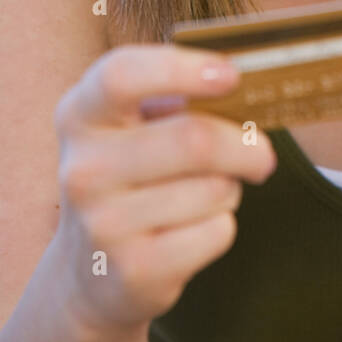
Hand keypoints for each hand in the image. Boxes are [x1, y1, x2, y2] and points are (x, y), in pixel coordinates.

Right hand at [52, 44, 275, 335]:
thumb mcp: (134, 127)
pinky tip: (192, 231)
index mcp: (80, 116)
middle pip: (193, 139)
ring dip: (230, 187)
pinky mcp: (135, 272)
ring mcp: (104, 225)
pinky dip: (222, 225)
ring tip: (204, 194)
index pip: (120, 77)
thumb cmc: (133, 175)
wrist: (89, 271)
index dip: (180, 69)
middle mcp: (83, 170)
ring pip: (215, 188)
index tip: (231, 75)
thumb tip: (249, 85)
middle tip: (262, 151)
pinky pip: (218, 231)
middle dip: (245, 144)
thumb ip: (180, 99)